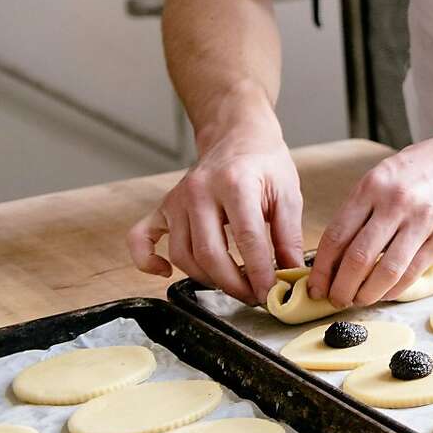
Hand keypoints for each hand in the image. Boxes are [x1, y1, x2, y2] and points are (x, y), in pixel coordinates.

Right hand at [126, 131, 302, 305]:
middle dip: (233, 283)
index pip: (247, 239)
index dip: (260, 272)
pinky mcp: (163, 207)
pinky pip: (140, 238)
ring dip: (205, 278)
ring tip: (232, 285)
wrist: (238, 136)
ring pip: (181, 254)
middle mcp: (199, 191)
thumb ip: (288, 235)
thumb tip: (291, 274)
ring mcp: (176, 200)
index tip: (270, 293)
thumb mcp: (287, 193)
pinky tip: (165, 273)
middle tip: (252, 296)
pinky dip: (146, 261)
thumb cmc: (265, 164)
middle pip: (209, 253)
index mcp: (235, 184)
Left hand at [307, 131, 432, 308]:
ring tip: (359, 300)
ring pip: (385, 271)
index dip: (321, 268)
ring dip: (366, 294)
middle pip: (357, 258)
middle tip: (335, 299)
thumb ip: (361, 208)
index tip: (315, 285)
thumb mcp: (384, 175)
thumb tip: (334, 254)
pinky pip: (413, 272)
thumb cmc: (424, 167)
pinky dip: (395, 289)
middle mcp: (396, 203)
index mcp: (373, 185)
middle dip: (341, 287)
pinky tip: (386, 292)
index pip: (336, 236)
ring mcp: (423, 220)